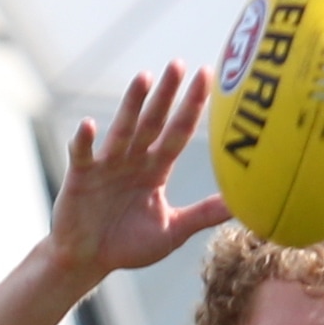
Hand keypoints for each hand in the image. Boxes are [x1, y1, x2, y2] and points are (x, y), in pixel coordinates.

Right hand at [48, 65, 231, 283]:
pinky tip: (89, 125)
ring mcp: (106, 164)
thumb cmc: (128, 245)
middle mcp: (133, 159)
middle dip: (166, 94)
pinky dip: (84, 140)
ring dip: (132, 104)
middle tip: (179, 64)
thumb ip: (204, 214)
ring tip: (144, 78)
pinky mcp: (80, 176)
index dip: (192, 106)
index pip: (178, 131)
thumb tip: (243, 205)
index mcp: (155, 168)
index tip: (207, 76)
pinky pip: (83, 154)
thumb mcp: (172, 231)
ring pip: (123, 129)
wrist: (87, 260)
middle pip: (153, 121)